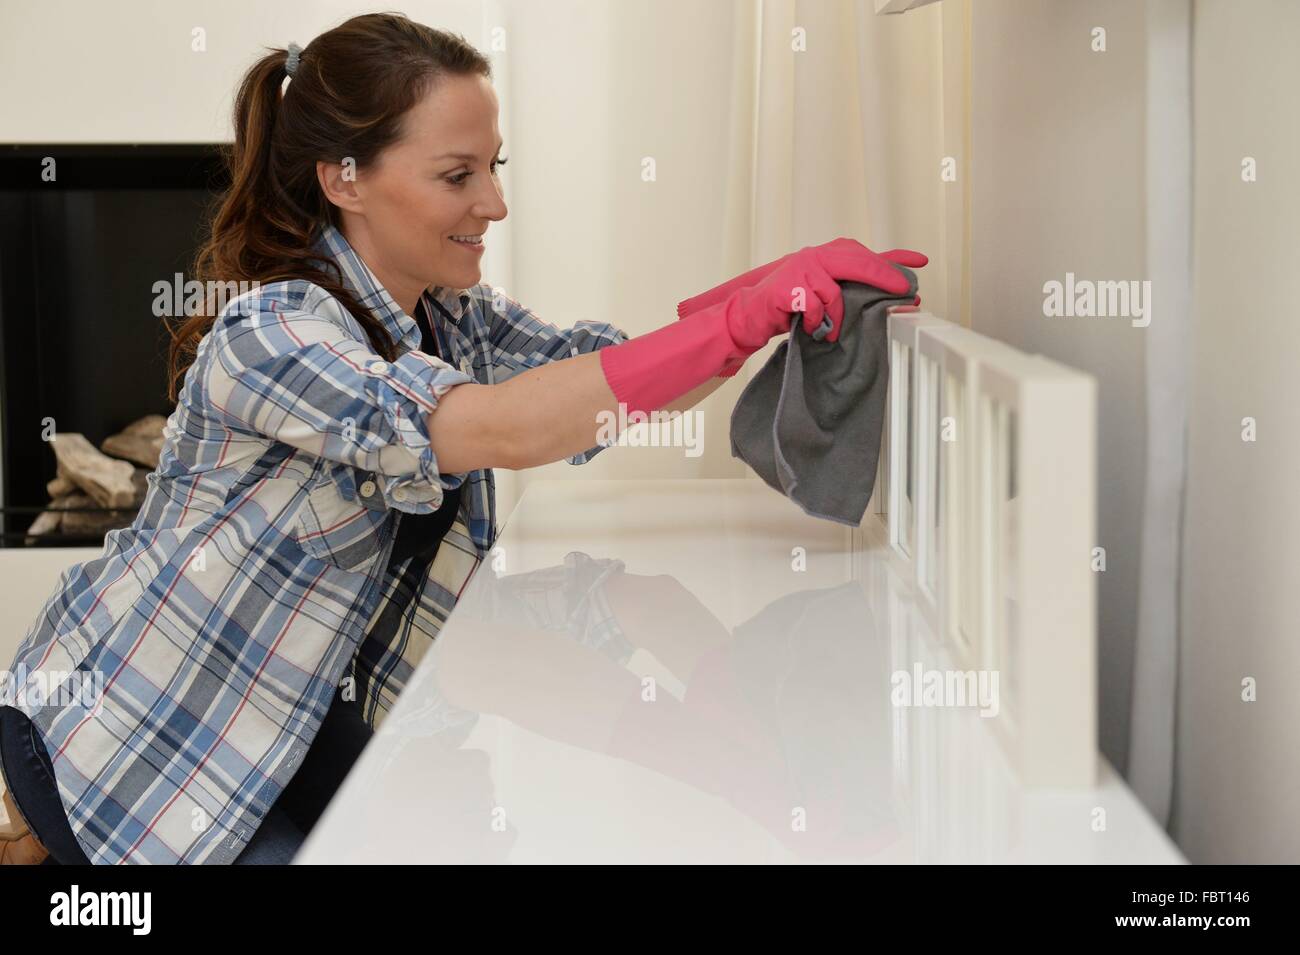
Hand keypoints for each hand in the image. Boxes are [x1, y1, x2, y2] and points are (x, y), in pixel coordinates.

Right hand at [722, 241, 917, 350]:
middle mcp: (816, 255)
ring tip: (828, 330)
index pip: (867, 254)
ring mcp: (802, 268)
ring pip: (835, 291)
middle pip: (859, 261)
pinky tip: (810, 329)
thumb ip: (851, 288)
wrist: (750, 314)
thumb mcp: (824, 293)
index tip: (921, 261)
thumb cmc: (790, 305)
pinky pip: (815, 307)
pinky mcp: (789, 286)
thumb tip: (892, 294)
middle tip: (905, 292)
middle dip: (884, 277)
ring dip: (836, 317)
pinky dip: (815, 323)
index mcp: (827, 255)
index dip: (894, 258)